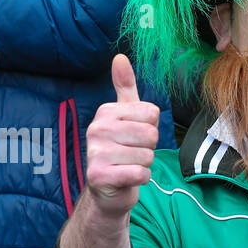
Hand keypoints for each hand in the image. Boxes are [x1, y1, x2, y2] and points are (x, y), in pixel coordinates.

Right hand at [83, 54, 159, 220]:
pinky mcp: (100, 176)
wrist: (106, 190)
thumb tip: (120, 57)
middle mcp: (96, 129)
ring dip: (144, 165)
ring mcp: (96, 153)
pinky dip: (140, 179)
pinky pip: (140, 174)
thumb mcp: (124, 116)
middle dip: (148, 148)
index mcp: (105, 112)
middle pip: (150, 134)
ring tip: (128, 166)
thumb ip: (125, 87)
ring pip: (147, 156)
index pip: (152, 113)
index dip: (150, 128)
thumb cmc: (120, 151)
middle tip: (132, 155)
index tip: (134, 137)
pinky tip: (127, 178)